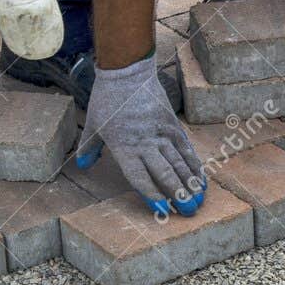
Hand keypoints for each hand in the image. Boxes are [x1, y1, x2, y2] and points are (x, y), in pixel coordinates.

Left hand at [75, 56, 205, 216]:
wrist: (128, 71)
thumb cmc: (108, 98)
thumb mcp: (93, 123)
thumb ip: (89, 147)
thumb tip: (83, 165)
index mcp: (123, 147)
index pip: (139, 177)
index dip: (151, 195)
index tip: (162, 210)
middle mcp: (145, 143)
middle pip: (165, 174)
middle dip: (178, 195)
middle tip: (189, 212)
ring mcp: (161, 134)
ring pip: (180, 164)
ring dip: (190, 184)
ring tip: (198, 201)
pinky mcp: (173, 125)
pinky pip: (187, 149)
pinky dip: (195, 165)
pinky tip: (201, 179)